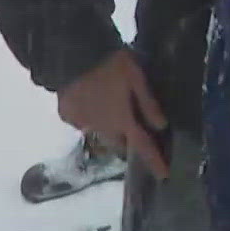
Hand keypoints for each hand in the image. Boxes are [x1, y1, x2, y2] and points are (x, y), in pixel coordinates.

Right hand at [56, 48, 170, 177]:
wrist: (70, 54)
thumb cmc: (109, 63)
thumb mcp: (136, 77)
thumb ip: (148, 103)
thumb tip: (161, 126)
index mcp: (121, 120)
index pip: (142, 146)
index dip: (154, 161)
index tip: (163, 175)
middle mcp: (101, 128)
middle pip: (119, 144)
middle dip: (128, 143)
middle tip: (135, 135)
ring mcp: (81, 123)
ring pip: (100, 133)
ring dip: (108, 127)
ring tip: (111, 110)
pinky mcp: (66, 115)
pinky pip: (83, 121)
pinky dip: (90, 115)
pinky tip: (91, 100)